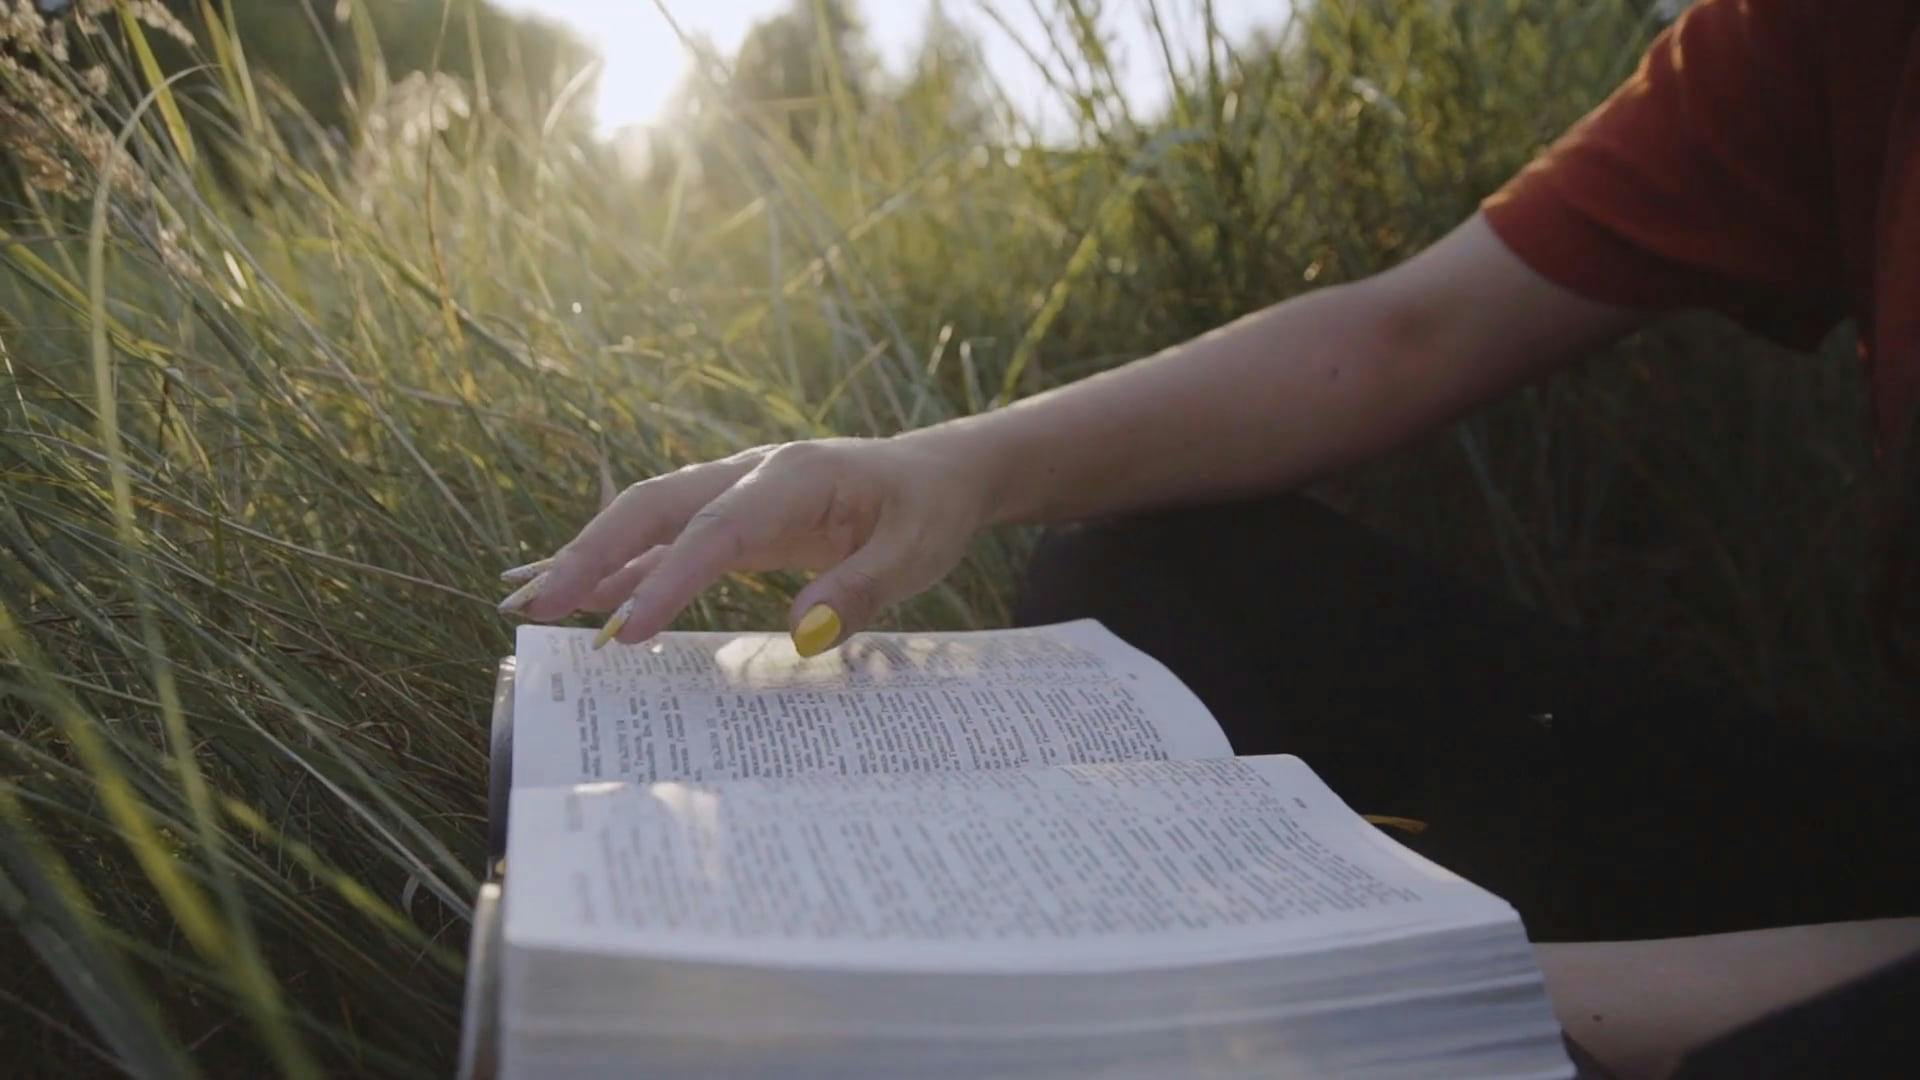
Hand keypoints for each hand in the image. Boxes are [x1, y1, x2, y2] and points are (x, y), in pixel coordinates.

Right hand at [500, 436, 996, 653]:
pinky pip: (662, 540)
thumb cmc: (925, 512)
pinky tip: (573, 595)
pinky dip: (617, 567)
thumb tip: (800, 634)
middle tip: (538, 608)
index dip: (667, 579)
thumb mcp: (915, 553)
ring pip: (646, 520)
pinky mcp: (729, 518)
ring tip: (526, 604)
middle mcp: (749, 475)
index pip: (716, 530)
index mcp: (794, 477)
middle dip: (592, 554)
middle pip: (654, 507)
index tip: (627, 631)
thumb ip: (859, 590)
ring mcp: (733, 492)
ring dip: (588, 559)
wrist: (934, 476)